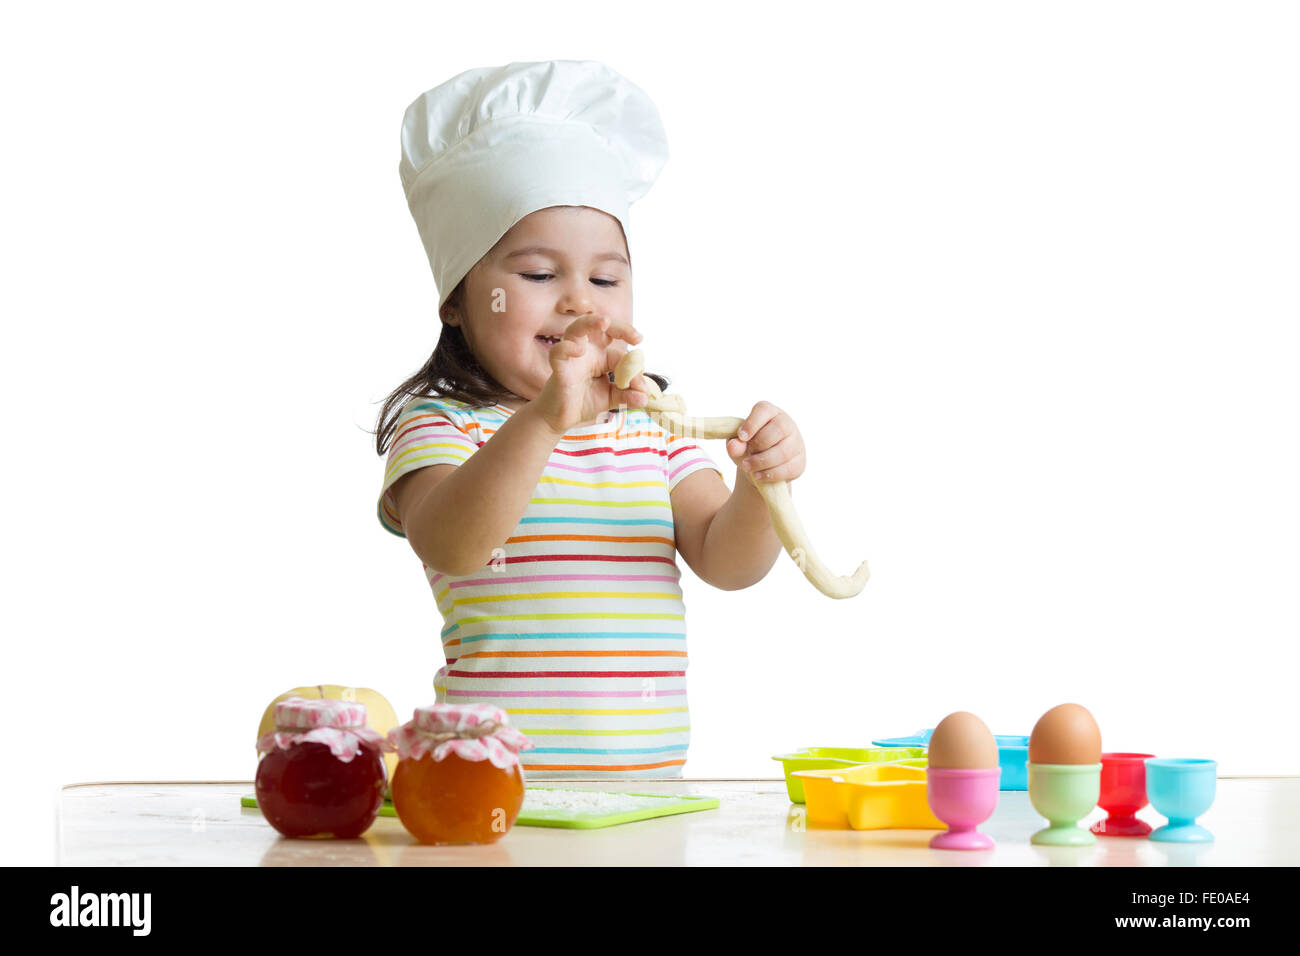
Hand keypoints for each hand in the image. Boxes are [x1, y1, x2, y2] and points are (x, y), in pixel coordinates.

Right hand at [533, 314, 646, 434]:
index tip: (642, 384)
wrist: (559, 419)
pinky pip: (558, 352)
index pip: (620, 351)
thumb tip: (645, 396)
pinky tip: (579, 350)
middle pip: (600, 327)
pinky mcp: (558, 368)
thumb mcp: (611, 399)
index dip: (633, 365)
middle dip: (619, 327)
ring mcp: (571, 357)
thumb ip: (628, 396)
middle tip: (636, 337)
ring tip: (604, 322)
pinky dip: (566, 348)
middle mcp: (586, 351)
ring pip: (576, 329)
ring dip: (590, 322)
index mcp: (600, 356)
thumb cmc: (582, 403)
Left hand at [725, 401, 805, 482]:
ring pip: (783, 451)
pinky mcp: (800, 462)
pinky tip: (758, 476)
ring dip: (762, 461)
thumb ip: (735, 443)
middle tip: (745, 454)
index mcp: (769, 412)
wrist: (761, 466)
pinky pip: (788, 468)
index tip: (741, 437)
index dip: (752, 423)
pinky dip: (770, 474)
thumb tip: (733, 447)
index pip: (764, 410)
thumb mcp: (738, 444)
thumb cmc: (749, 447)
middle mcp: (787, 423)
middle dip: (758, 444)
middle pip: (778, 429)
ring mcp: (796, 443)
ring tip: (747, 467)